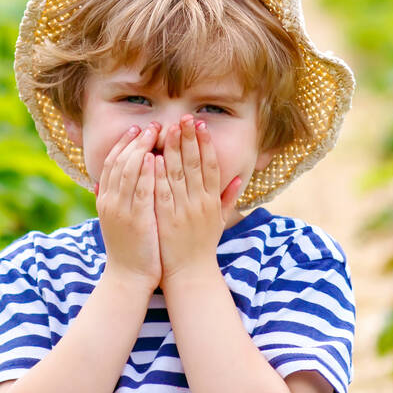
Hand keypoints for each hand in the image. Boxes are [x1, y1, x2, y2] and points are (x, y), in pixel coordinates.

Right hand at [95, 124, 160, 290]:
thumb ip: (110, 201)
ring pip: (128, 171)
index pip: (111, 164)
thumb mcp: (115, 221)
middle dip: (135, 141)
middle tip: (150, 125)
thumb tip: (102, 182)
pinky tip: (156, 157)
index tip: (136, 130)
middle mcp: (109, 202)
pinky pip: (140, 191)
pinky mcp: (135, 220)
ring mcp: (121, 211)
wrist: (128, 278)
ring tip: (155, 132)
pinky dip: (147, 172)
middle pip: (120, 162)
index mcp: (105, 201)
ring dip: (142, 149)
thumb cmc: (128, 250)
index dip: (123, 145)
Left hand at [153, 116, 243, 286]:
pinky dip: (159, 174)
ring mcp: (183, 211)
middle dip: (188, 139)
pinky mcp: (167, 219)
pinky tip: (154, 157)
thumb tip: (238, 179)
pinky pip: (162, 192)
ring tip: (167, 129)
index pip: (211, 166)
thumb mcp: (220, 221)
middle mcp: (200, 203)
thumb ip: (229, 199)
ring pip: (177, 174)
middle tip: (183, 118)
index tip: (200, 126)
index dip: (205, 144)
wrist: (191, 274)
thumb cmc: (203, 247)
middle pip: (194, 165)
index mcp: (212, 201)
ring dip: (172, 150)